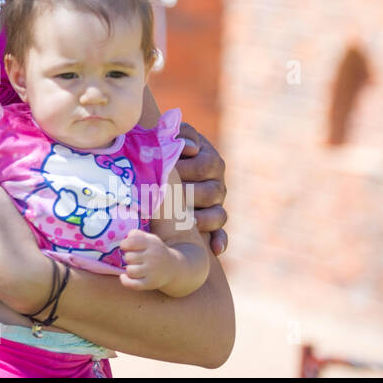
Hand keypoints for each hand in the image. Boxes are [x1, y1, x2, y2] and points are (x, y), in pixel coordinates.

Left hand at [118, 229, 179, 289]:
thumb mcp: (150, 239)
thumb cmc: (156, 251)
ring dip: (129, 270)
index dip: (124, 244)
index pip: (131, 242)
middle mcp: (153, 257)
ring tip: (134, 268)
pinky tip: (124, 277)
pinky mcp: (151, 283)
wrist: (174, 268)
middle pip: (128, 257)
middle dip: (128, 258)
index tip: (126, 247)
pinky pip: (133, 284)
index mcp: (152, 244)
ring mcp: (153, 271)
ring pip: (130, 271)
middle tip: (134, 259)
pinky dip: (125, 281)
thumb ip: (136, 234)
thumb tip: (126, 238)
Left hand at [175, 122, 228, 255]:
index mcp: (210, 159)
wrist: (161, 169)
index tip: (169, 169)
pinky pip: (221, 234)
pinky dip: (220, 241)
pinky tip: (214, 249)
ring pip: (218, 214)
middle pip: (211, 191)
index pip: (206, 164)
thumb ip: (177, 133)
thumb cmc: (163, 150)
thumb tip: (188, 145)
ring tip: (187, 222)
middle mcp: (217, 182)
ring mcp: (217, 204)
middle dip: (190, 195)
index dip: (188, 168)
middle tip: (169, 199)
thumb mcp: (171, 136)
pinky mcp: (213, 222)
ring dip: (203, 219)